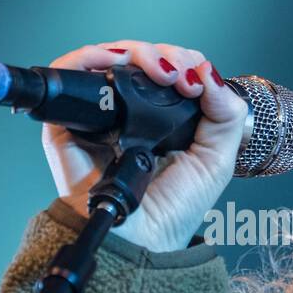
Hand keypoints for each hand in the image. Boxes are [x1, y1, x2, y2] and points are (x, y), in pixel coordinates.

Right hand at [42, 41, 248, 251]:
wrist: (141, 241)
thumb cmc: (174, 211)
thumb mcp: (217, 158)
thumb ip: (225, 113)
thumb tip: (209, 70)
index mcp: (162, 120)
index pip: (168, 70)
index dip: (183, 63)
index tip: (197, 82)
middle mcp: (128, 114)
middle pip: (139, 59)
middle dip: (164, 56)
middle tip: (179, 77)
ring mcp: (97, 116)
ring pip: (109, 60)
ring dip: (135, 52)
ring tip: (158, 71)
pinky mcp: (67, 123)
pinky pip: (69, 74)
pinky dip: (91, 57)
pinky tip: (117, 62)